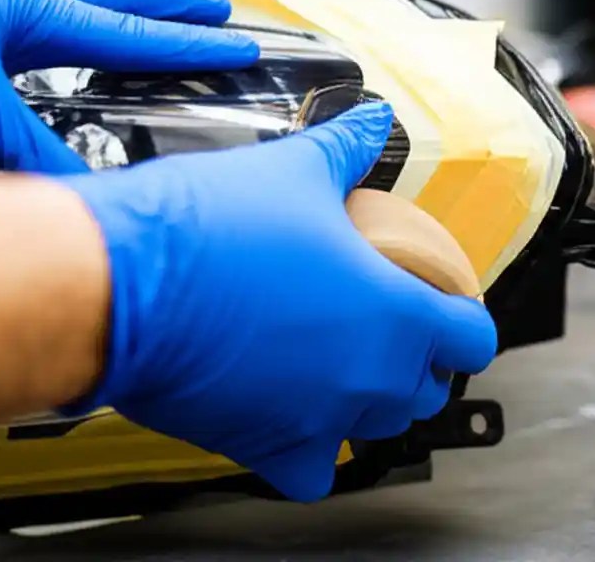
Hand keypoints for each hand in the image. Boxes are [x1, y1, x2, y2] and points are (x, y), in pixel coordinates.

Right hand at [59, 103, 497, 500]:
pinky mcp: (265, 446)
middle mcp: (369, 376)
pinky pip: (312, 472)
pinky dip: (312, 452)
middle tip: (387, 328)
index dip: (461, 321)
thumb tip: (373, 120)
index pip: (471, 338)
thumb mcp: (296, 170)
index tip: (443, 307)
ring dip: (370, 401)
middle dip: (418, 362)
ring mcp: (321, 418)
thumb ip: (347, 149)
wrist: (123, 281)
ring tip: (342, 364)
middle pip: (427, 390)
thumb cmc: (211, 227)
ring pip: (375, 428)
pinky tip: (296, 418)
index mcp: (396, 312)